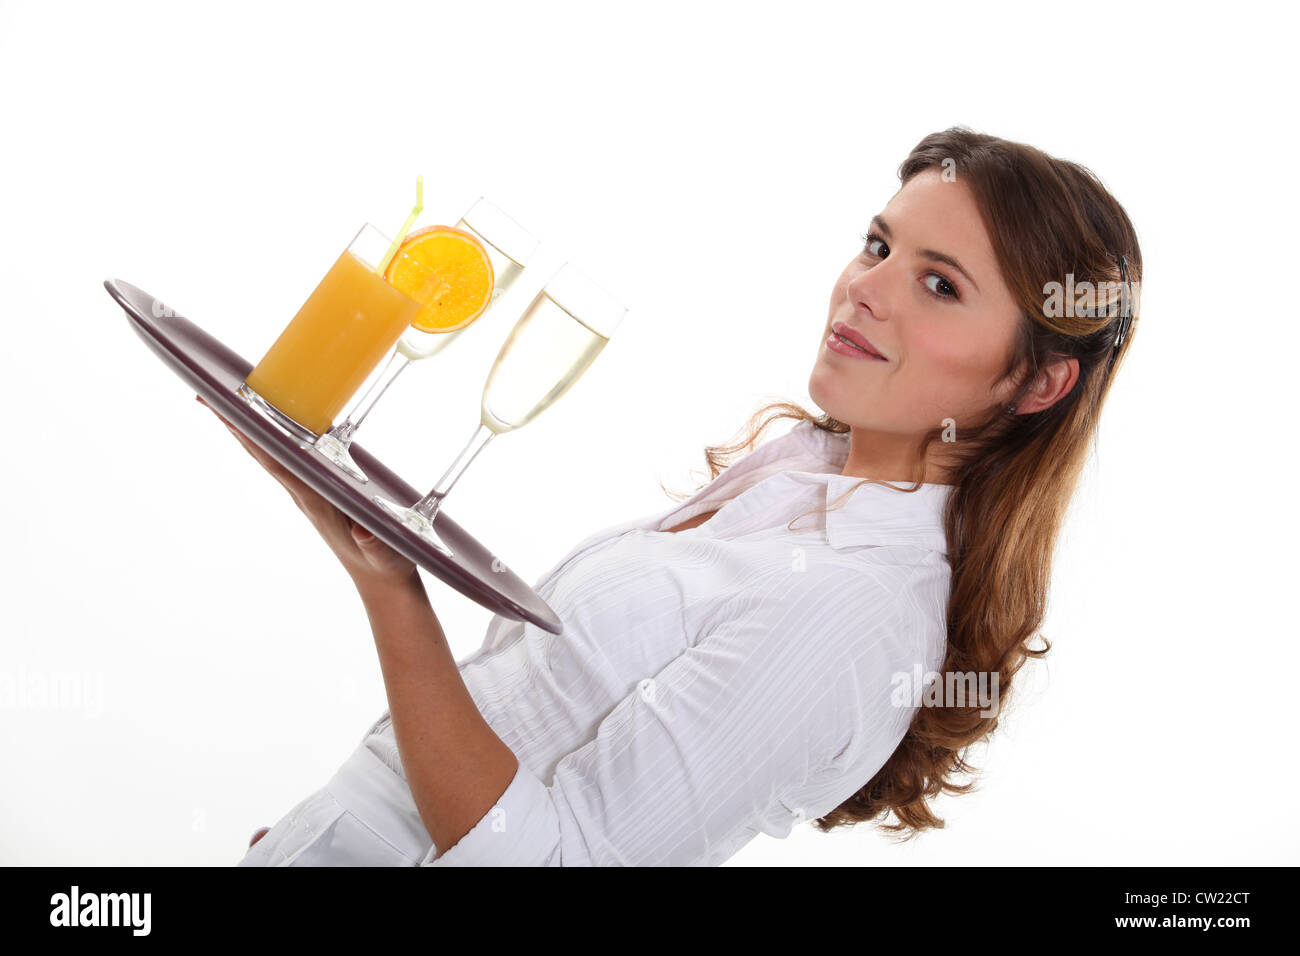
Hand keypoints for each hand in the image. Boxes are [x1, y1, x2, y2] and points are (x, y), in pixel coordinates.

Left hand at [196, 395, 416, 588]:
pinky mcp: (316, 491)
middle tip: (206, 395)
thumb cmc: (383, 564)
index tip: (228, 414)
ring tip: (222, 401)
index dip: (253, 438)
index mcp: (316, 502)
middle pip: (264, 453)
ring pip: (271, 455)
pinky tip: (264, 423)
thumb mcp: (386, 556)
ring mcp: (308, 492)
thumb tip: (363, 531)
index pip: (278, 463)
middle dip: (236, 425)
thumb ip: (375, 544)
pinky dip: (270, 438)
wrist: (379, 579)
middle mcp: (305, 494)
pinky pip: (287, 459)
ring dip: (247, 429)